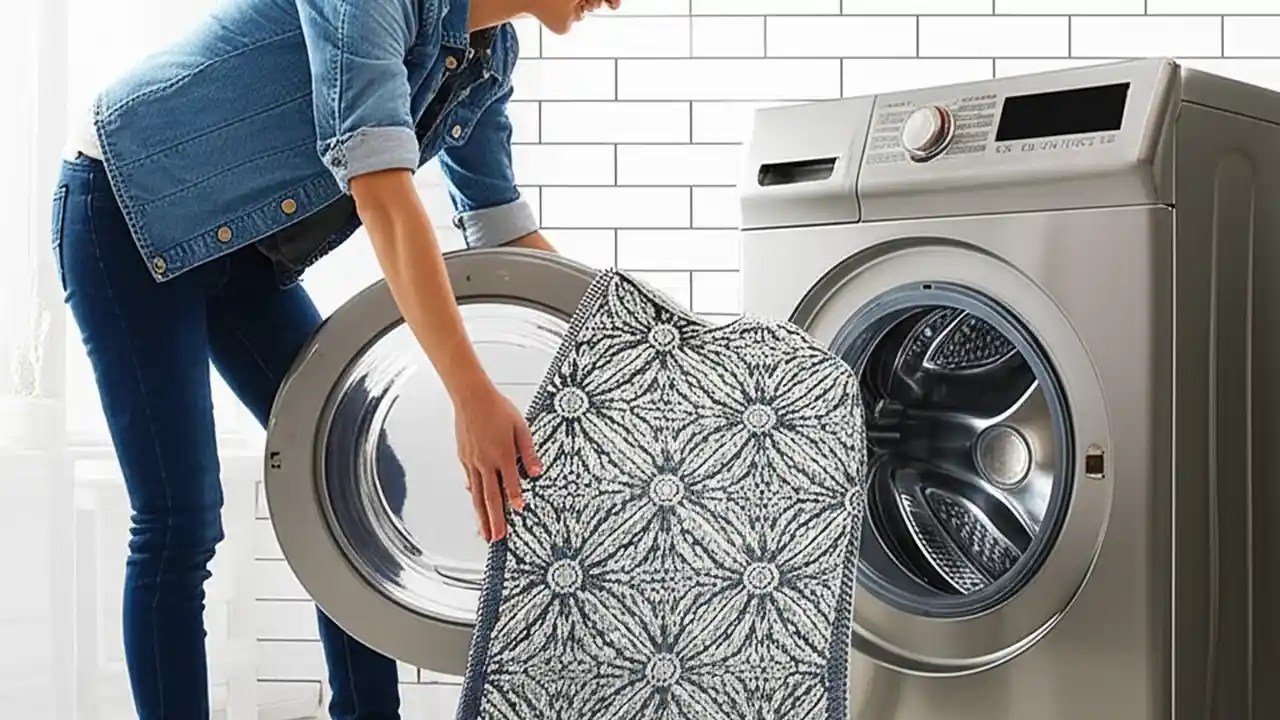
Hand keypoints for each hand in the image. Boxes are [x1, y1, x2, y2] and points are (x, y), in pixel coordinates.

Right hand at [454, 382, 541, 541]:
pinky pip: (470, 481)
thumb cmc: (497, 408)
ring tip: (484, 532)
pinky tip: (475, 502)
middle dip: (494, 520)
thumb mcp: (521, 427)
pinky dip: (473, 495)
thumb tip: (537, 470)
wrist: (471, 397)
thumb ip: (529, 452)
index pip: (510, 483)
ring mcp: (472, 462)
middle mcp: (485, 462)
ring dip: (481, 516)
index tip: (519, 512)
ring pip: (477, 495)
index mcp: (502, 455)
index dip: (515, 499)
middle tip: (496, 538)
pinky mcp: (464, 458)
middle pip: (490, 497)